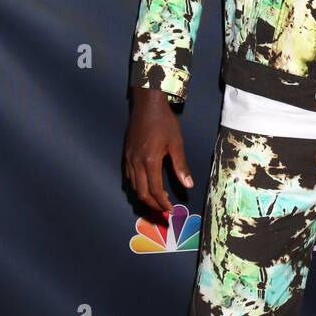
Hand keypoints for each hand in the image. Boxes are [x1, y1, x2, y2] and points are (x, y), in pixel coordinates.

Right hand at [124, 86, 192, 214]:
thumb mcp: (176, 143)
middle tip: (164, 211)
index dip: (162, 203)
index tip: (170, 210)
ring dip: (144, 196)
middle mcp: (136, 162)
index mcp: (150, 161)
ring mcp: (129, 158)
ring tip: (158, 201)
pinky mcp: (126, 154)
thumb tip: (188, 185)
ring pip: (133, 186)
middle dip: (153, 205)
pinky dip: (137, 186)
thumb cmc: (164, 122)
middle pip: (141, 193)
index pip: (154, 190)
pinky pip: (129, 176)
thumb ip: (181, 166)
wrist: (147, 104)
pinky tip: (147, 185)